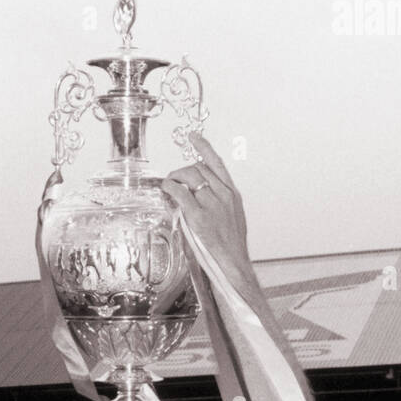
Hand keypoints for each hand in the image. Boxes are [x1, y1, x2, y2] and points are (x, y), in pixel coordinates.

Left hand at [161, 133, 253, 286]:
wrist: (234, 263)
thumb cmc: (232, 246)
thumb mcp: (233, 218)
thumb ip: (219, 204)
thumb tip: (201, 197)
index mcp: (232, 194)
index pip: (217, 164)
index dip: (204, 148)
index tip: (194, 138)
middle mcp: (223, 195)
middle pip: (199, 168)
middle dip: (183, 170)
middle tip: (174, 178)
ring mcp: (211, 204)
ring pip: (190, 176)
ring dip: (175, 177)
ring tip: (169, 185)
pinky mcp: (198, 215)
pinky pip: (180, 192)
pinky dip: (170, 187)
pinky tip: (165, 189)